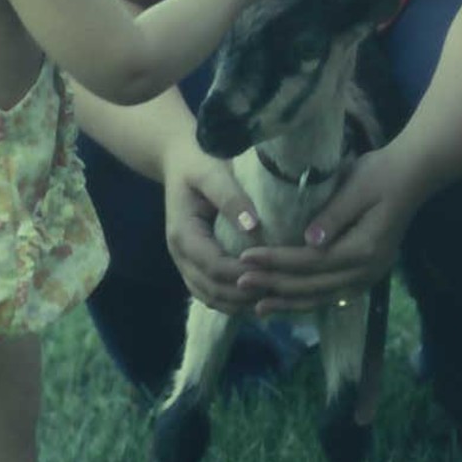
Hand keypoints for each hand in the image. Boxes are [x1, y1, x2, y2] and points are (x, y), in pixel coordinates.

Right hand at [162, 135, 262, 311]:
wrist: (178, 158)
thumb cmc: (198, 160)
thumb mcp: (212, 172)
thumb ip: (230, 198)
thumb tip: (253, 226)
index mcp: (183, 234)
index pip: (214, 267)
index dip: (244, 274)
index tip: (275, 272)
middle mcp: (180, 255)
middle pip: (212, 290)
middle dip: (246, 295)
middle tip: (282, 292)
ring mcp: (185, 262)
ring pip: (211, 297)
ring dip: (240, 304)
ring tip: (275, 300)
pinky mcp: (194, 264)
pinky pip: (211, 292)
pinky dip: (234, 300)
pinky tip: (260, 298)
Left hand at [235, 144, 416, 313]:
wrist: (413, 175)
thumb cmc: (382, 174)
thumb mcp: (357, 187)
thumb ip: (333, 215)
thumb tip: (309, 240)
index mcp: (364, 249)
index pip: (311, 261)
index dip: (276, 261)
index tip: (246, 257)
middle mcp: (367, 270)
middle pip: (313, 285)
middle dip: (274, 284)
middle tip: (240, 282)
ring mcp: (369, 276)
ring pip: (321, 297)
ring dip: (288, 301)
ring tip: (257, 306)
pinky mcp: (366, 274)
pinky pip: (331, 294)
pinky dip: (306, 300)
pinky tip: (286, 302)